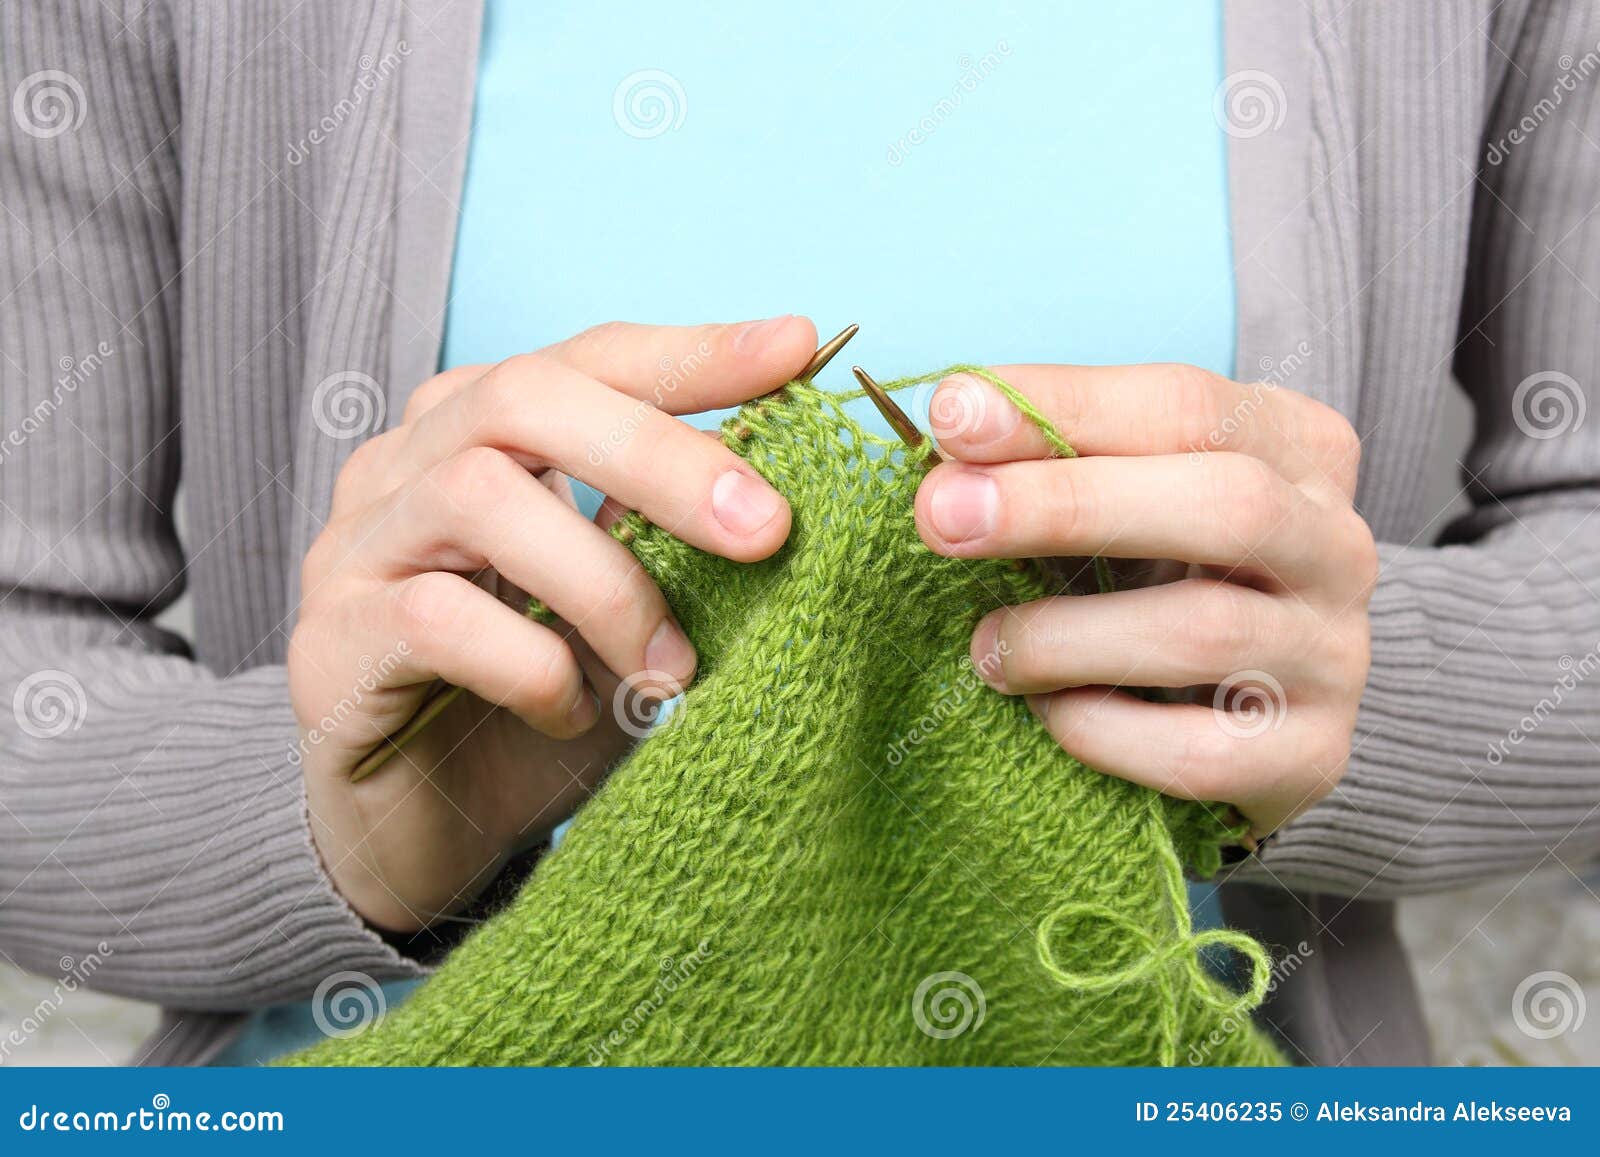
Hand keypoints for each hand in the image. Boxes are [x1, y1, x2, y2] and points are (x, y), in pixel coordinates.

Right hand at [290, 316, 813, 929]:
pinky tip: (571, 713)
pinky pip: (436, 616)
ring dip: (605, 584)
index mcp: (484, 433)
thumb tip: (772, 494)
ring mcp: (356, 545)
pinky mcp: (330, 640)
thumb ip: (673, 548)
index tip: (795, 351)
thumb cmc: (542, 710)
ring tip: (670, 669)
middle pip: (525, 397)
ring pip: (479, 495)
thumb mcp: (631, 616)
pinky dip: (532, 664)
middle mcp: (407, 464)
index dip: (693, 353)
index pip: (589, 360)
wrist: (426, 838)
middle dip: (661, 456)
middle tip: (765, 528)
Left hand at [914, 363, 1376, 837]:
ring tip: (985, 648)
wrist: (1256, 708)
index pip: (1184, 404)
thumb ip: (1055, 458)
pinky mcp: (1311, 755)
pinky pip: (1197, 752)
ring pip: (1202, 633)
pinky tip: (1047, 714)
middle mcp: (1336, 545)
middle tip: (943, 517)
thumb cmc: (1165, 571)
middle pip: (1223, 504)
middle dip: (1066, 506)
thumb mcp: (1123, 493)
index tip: (951, 414)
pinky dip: (1100, 733)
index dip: (1062, 406)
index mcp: (1297, 446)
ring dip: (1064, 637)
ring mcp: (1335, 656)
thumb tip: (951, 437)